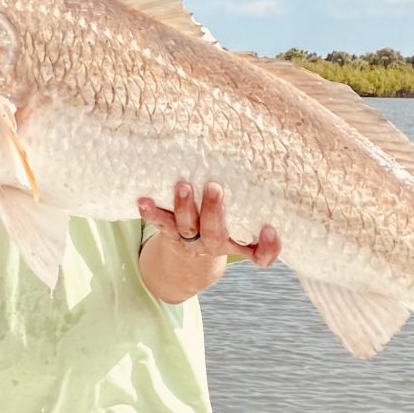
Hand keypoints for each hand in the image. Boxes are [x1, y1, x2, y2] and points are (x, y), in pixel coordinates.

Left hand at [138, 181, 280, 267]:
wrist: (188, 259)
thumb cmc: (223, 226)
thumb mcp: (240, 220)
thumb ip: (250, 200)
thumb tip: (259, 153)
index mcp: (239, 242)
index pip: (260, 254)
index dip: (267, 247)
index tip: (271, 230)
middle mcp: (216, 243)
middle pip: (216, 233)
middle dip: (214, 211)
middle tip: (215, 188)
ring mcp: (191, 238)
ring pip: (187, 226)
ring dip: (184, 207)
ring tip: (183, 186)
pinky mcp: (170, 232)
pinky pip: (160, 224)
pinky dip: (151, 213)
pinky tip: (143, 200)